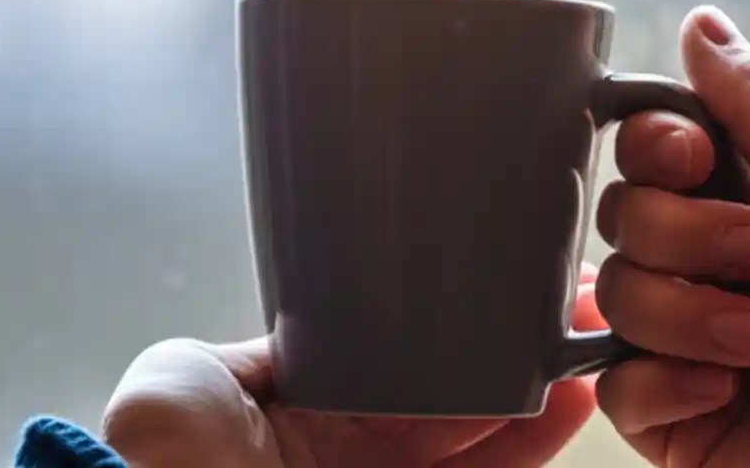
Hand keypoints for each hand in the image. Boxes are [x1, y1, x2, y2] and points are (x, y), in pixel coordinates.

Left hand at [101, 265, 606, 466]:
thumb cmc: (167, 459)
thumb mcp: (184, 379)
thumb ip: (245, 349)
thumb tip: (294, 316)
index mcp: (305, 416)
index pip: (397, 370)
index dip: (453, 337)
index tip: (503, 299)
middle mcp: (352, 460)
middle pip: (454, 406)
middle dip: (515, 363)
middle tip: (567, 317)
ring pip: (483, 449)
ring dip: (538, 403)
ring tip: (582, 355)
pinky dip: (527, 452)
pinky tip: (564, 407)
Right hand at [595, 6, 749, 466]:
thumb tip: (703, 22)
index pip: (661, 140)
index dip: (658, 145)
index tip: (694, 161)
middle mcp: (726, 262)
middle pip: (626, 212)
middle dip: (687, 240)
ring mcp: (694, 339)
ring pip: (614, 293)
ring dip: (685, 319)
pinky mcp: (671, 411)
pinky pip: (611, 379)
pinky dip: (665, 386)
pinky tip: (725, 396)